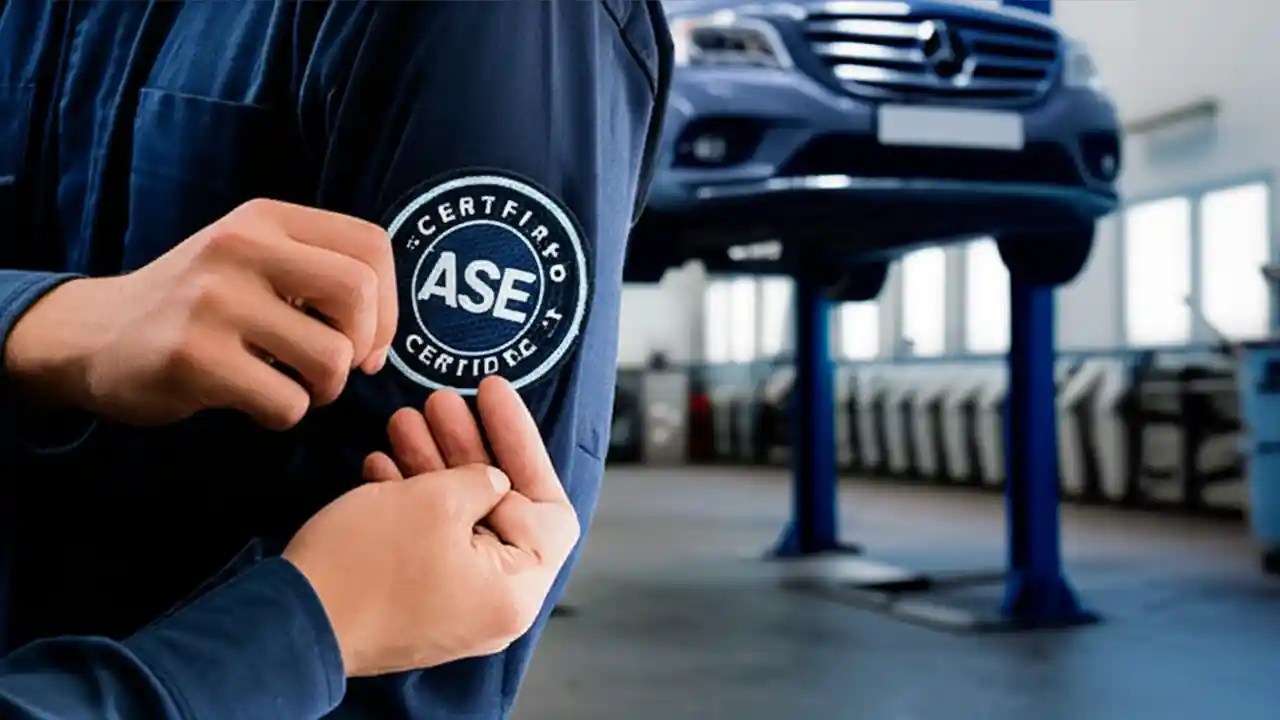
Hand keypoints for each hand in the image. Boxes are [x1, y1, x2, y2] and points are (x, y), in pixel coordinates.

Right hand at [3, 199, 396, 428]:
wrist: (94, 335)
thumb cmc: (200, 306)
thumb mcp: (255, 261)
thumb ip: (320, 277)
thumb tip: (382, 340)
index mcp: (265, 218)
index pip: (371, 245)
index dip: (388, 304)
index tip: (368, 341)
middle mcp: (239, 246)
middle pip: (359, 293)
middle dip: (362, 346)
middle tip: (335, 370)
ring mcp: (213, 300)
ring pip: (330, 357)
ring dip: (324, 389)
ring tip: (290, 385)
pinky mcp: (192, 357)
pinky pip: (286, 402)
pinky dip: (284, 414)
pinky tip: (252, 400)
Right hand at [285, 377, 579, 676]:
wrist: (287, 625)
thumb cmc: (369, 563)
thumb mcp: (436, 501)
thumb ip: (481, 480)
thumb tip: (492, 480)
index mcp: (516, 590)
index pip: (548, 508)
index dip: (521, 444)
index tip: (492, 394)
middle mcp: (493, 605)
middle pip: (498, 509)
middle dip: (466, 446)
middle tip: (441, 400)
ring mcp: (451, 604)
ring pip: (456, 520)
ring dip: (431, 465)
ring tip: (405, 418)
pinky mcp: (411, 599)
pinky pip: (425, 541)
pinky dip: (409, 500)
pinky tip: (382, 462)